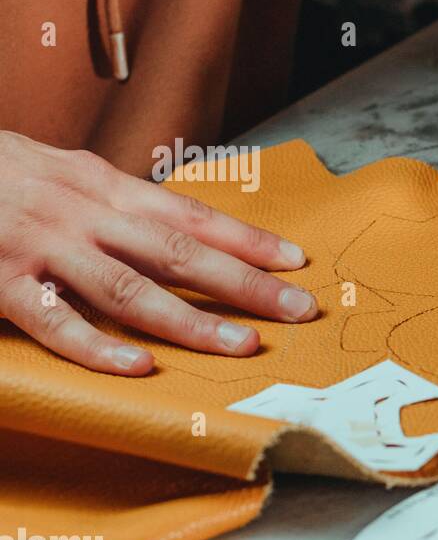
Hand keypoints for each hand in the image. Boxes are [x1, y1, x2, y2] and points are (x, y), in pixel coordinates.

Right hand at [0, 132, 317, 374]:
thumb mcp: (60, 173)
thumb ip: (115, 204)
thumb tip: (179, 233)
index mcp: (100, 183)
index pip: (190, 214)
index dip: (246, 239)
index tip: (296, 263)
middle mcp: (79, 212)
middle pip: (177, 251)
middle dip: (244, 283)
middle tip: (297, 310)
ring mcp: (39, 247)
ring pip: (128, 288)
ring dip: (190, 319)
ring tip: (241, 345)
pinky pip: (55, 321)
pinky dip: (98, 346)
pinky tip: (141, 366)